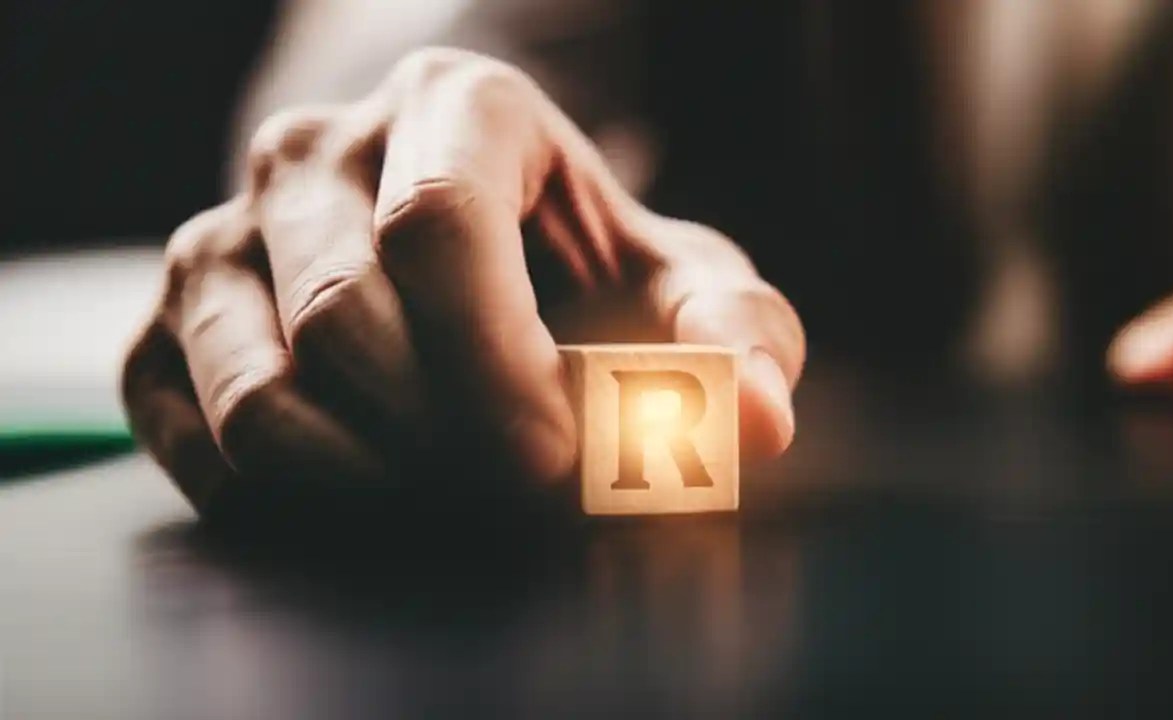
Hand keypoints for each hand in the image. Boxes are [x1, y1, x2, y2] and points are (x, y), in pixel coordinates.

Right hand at [121, 49, 804, 513]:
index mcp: (449, 105)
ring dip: (371, 483)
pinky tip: (365, 490)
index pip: (439, 220)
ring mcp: (222, 236)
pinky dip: (286, 500)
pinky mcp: (169, 325)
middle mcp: (312, 154)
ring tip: (448, 494)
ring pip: (260, 393)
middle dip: (447, 440)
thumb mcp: (672, 280)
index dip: (498, 359)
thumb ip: (729, 336)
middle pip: (348, 317)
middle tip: (518, 492)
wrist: (462, 252)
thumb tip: (756, 422)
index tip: (557, 459)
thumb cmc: (579, 268)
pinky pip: (196, 440)